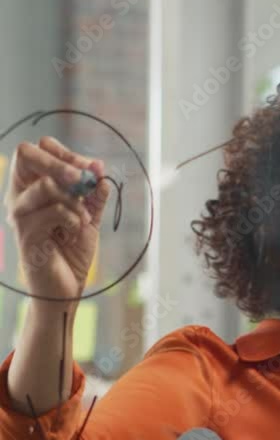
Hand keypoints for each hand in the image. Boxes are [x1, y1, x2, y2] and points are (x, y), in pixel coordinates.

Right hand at [3, 136, 109, 300]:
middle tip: (84, 179)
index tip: (90, 169)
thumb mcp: (88, 216)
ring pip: (46, 185)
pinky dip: (73, 219)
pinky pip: (54, 212)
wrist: (67, 290)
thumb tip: (99, 167)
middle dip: (62, 163)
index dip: (65, 153)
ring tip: (83, 218)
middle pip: (27, 153)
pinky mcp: (26, 233)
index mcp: (32, 186)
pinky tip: (76, 232)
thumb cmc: (72, 253)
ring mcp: (19, 214)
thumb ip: (93, 193)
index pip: (38, 148)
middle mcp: (20, 196)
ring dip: (74, 200)